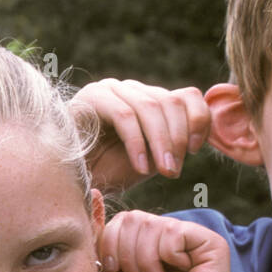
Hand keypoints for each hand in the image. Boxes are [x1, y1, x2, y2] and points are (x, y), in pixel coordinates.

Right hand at [73, 79, 209, 191]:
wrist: (69, 182)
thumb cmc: (109, 173)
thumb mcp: (152, 159)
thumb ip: (174, 144)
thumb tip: (202, 135)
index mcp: (150, 101)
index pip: (187, 96)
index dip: (199, 121)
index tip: (195, 151)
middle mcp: (132, 90)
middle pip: (171, 101)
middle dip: (178, 138)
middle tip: (174, 171)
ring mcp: (111, 90)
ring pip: (150, 107)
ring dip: (162, 142)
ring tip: (163, 171)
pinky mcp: (91, 97)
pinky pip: (124, 115)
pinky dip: (138, 143)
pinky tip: (140, 167)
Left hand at [97, 210, 230, 271]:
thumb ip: (101, 236)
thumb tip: (93, 194)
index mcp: (146, 242)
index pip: (120, 220)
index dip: (110, 245)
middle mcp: (169, 235)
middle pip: (131, 219)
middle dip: (127, 257)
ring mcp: (191, 237)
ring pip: (150, 225)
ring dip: (146, 264)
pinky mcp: (211, 243)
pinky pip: (173, 233)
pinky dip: (168, 259)